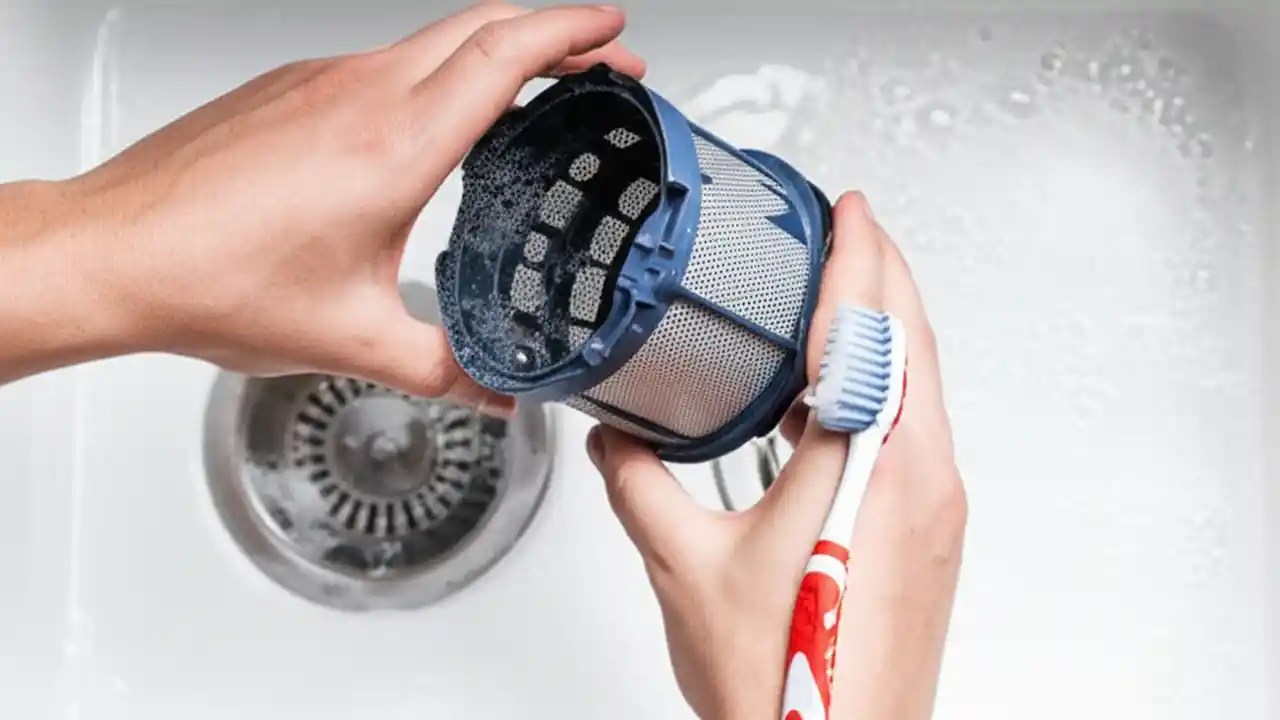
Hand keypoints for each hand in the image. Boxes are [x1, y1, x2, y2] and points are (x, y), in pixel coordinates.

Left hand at [0, 2, 643, 412]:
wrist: (113, 252)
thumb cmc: (210, 279)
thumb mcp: (351, 340)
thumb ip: (444, 370)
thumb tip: (496, 390)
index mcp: (393, 147)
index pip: (505, 56)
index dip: (573, 32)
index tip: (614, 31)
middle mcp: (358, 95)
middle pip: (479, 25)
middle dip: (552, 31)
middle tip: (596, 56)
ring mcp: (319, 82)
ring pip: (430, 37)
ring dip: (493, 49)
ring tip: (529, 86)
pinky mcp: (289, 89)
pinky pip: (384, 60)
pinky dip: (436, 71)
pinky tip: (434, 119)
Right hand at [587, 193, 966, 719]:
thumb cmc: (788, 688)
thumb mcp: (687, 569)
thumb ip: (638, 487)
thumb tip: (616, 443)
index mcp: (870, 469)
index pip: (869, 327)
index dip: (857, 255)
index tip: (846, 209)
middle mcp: (920, 480)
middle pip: (912, 340)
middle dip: (881, 271)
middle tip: (849, 229)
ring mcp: (934, 508)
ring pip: (920, 383)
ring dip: (885, 325)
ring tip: (840, 293)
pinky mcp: (929, 534)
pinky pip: (915, 427)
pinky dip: (882, 384)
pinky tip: (835, 394)